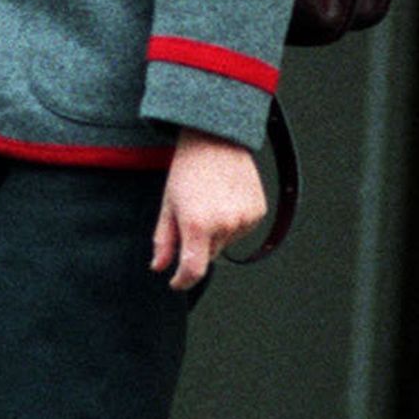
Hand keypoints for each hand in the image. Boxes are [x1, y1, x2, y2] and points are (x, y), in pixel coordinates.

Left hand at [152, 128, 265, 290]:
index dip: (183, 281)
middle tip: (191, 213)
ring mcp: (244, 219)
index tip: (176, 282)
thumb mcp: (168, 202)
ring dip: (216, 232)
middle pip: (208, 255)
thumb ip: (164, 240)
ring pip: (225, 243)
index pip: (193, 270)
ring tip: (209, 200)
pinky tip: (225, 198)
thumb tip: (159, 268)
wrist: (215, 137)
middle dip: (197, 244)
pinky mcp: (258, 212)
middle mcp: (224, 225)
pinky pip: (242, 230)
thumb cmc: (187, 168)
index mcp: (197, 224)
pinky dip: (233, 222)